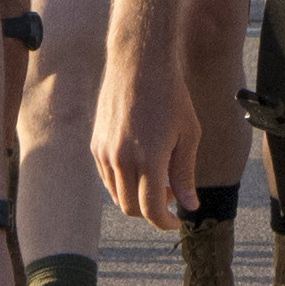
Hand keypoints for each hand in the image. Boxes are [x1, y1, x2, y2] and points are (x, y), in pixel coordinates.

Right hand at [101, 60, 200, 226]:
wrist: (139, 63)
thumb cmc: (172, 97)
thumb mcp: (189, 136)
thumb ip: (185, 175)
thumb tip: (189, 206)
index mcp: (148, 160)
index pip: (150, 209)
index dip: (164, 222)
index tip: (175, 220)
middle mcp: (121, 160)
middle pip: (131, 208)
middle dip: (151, 211)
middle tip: (171, 197)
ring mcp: (104, 153)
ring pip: (116, 195)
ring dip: (137, 197)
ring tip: (159, 178)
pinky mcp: (95, 144)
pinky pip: (107, 177)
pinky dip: (123, 182)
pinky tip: (141, 165)